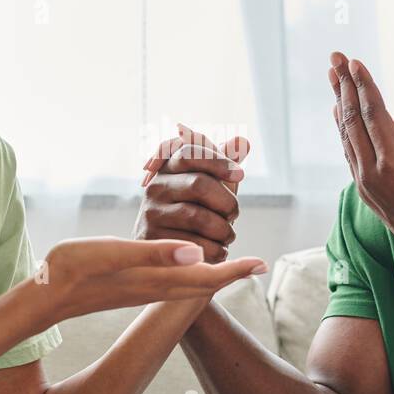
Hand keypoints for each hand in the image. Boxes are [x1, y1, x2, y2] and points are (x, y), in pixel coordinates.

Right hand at [31, 236, 266, 324]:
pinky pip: (172, 282)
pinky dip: (189, 273)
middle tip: (257, 263)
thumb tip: (198, 253)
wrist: (42, 295)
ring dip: (213, 273)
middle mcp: (153, 288)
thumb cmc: (71, 270)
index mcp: (155, 279)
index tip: (262, 263)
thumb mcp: (113, 254)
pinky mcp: (130, 287)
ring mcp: (141, 290)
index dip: (235, 271)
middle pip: (203, 284)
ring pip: (188, 284)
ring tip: (231, 262)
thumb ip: (155, 253)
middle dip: (231, 273)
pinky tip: (186, 266)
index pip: (206, 278)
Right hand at [134, 123, 247, 264]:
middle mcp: (155, 187)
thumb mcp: (208, 184)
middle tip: (234, 214)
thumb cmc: (192, 210)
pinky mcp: (154, 241)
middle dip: (226, 201)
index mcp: (168, 167)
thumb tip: (242, 140)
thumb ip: (223, 163)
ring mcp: (151, 214)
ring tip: (227, 236)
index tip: (240, 175)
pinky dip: (215, 250)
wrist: (164, 253)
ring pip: (199, 217)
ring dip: (223, 229)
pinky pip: (195, 244)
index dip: (218, 161)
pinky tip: (219, 251)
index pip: (190, 152)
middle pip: (199, 184)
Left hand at [328, 51, 393, 280]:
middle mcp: (372, 172)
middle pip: (352, 118)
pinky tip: (338, 110)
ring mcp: (364, 182)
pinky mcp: (363, 188)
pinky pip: (348, 149)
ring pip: (346, 133)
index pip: (373, 114)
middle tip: (336, 56)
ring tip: (333, 75)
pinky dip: (342, 126)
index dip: (363, 85)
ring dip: (339, 101)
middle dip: (344, 84)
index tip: (355, 61)